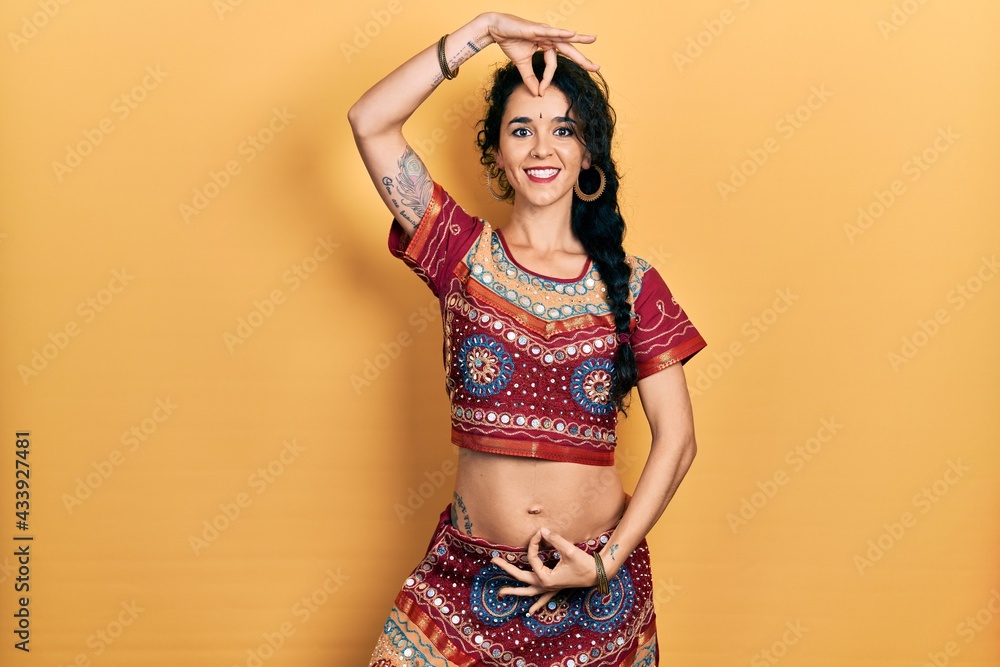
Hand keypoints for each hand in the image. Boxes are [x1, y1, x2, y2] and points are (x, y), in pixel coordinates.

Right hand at [484, 13, 598, 95]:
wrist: (496, 29)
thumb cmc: (510, 41)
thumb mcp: (522, 64)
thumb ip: (530, 78)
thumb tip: (536, 93)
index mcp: (546, 46)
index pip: (552, 65)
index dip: (547, 79)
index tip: (541, 91)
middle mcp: (548, 38)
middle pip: (568, 50)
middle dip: (582, 59)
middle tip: (596, 67)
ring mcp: (544, 32)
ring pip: (564, 38)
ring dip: (579, 39)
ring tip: (592, 39)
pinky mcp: (536, 29)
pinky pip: (551, 32)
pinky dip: (561, 33)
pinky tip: (572, 33)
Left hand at [490, 527, 598, 615]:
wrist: (598, 574)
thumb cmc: (584, 563)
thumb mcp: (568, 550)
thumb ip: (554, 539)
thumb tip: (542, 531)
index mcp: (545, 578)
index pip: (532, 558)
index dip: (534, 544)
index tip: (540, 533)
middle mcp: (545, 585)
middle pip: (521, 578)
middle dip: (506, 569)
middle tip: (493, 561)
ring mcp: (550, 589)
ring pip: (528, 592)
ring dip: (515, 592)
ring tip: (500, 594)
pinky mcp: (556, 588)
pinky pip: (543, 599)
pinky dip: (536, 605)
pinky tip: (530, 612)